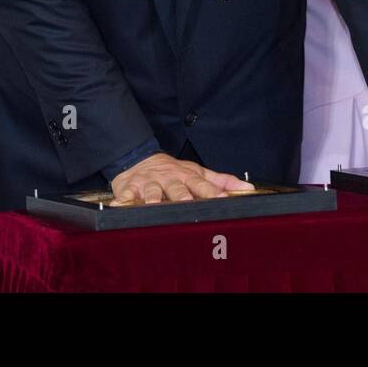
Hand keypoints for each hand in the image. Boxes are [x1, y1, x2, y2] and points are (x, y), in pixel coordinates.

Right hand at [109, 152, 253, 204]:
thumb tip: (248, 188)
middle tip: (189, 203)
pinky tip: (119, 206)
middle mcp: (169, 179)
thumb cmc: (173, 171)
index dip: (213, 192)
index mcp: (187, 176)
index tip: (224, 200)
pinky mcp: (130, 188)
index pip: (202, 185)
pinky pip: (126, 195)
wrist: (139, 160)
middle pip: (177, 188)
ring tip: (155, 205)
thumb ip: (222, 181)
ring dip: (154, 198)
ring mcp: (149, 184)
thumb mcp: (198, 172)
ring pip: (153, 192)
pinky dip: (123, 201)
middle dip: (183, 196)